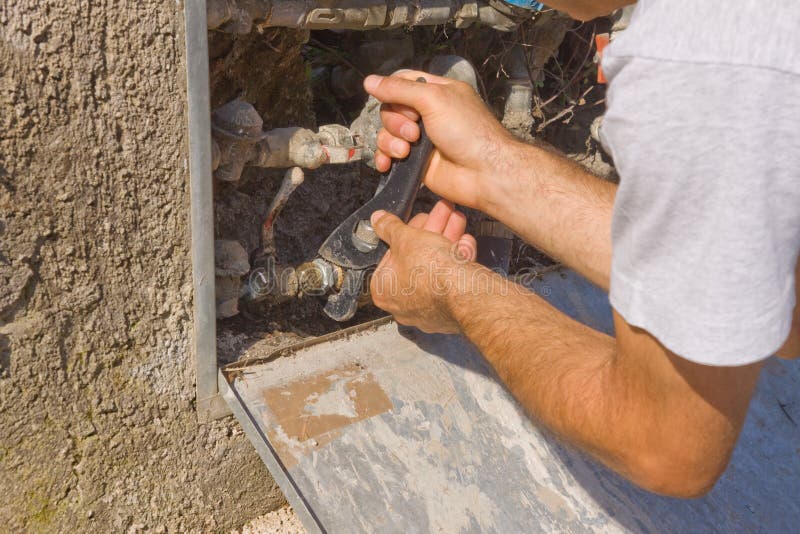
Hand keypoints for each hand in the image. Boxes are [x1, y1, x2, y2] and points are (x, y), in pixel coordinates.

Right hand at [364, 70, 517, 210]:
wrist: (483, 173)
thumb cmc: (467, 131)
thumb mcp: (434, 99)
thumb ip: (399, 89)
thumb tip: (368, 81)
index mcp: (436, 92)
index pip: (403, 81)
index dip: (391, 89)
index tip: (392, 98)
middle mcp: (427, 114)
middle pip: (390, 109)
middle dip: (395, 121)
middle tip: (414, 132)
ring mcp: (421, 140)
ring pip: (387, 133)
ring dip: (390, 141)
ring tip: (407, 151)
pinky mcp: (415, 162)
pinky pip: (388, 156)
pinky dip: (384, 158)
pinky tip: (387, 164)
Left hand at [369, 200, 476, 333]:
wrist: (465, 293)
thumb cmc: (431, 273)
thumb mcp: (405, 238)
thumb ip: (389, 226)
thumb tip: (379, 220)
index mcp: (384, 290)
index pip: (391, 255)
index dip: (406, 232)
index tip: (417, 221)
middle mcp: (404, 304)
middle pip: (416, 258)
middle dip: (431, 231)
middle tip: (440, 215)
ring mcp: (429, 308)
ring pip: (437, 266)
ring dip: (447, 239)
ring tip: (455, 220)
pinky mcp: (452, 308)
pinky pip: (452, 279)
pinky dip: (458, 258)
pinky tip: (464, 242)